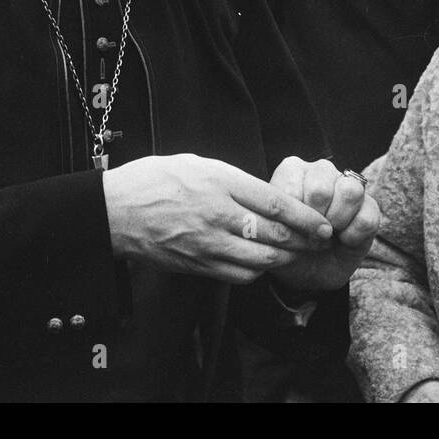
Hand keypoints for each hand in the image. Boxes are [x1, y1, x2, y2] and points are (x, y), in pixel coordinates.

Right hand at [102, 153, 333, 284]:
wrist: (114, 211)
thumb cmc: (154, 179)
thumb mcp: (198, 163)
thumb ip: (234, 180)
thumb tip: (266, 197)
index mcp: (219, 183)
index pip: (274, 204)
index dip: (305, 217)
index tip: (324, 224)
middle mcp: (216, 215)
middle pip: (274, 235)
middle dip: (303, 241)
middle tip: (320, 241)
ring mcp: (206, 244)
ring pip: (261, 260)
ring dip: (283, 259)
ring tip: (294, 253)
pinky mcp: (196, 265)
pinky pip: (238, 275)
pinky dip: (256, 271)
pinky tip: (260, 261)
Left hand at [267, 156, 380, 290]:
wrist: (310, 270)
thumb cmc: (288, 245)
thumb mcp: (274, 234)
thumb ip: (280, 219)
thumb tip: (296, 219)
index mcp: (292, 171)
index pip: (291, 184)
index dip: (291, 215)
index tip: (289, 228)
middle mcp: (320, 170)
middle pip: (321, 188)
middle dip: (314, 220)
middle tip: (310, 233)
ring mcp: (348, 184)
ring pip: (350, 192)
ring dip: (337, 222)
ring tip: (328, 234)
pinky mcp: (370, 206)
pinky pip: (367, 217)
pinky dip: (353, 236)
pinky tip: (344, 240)